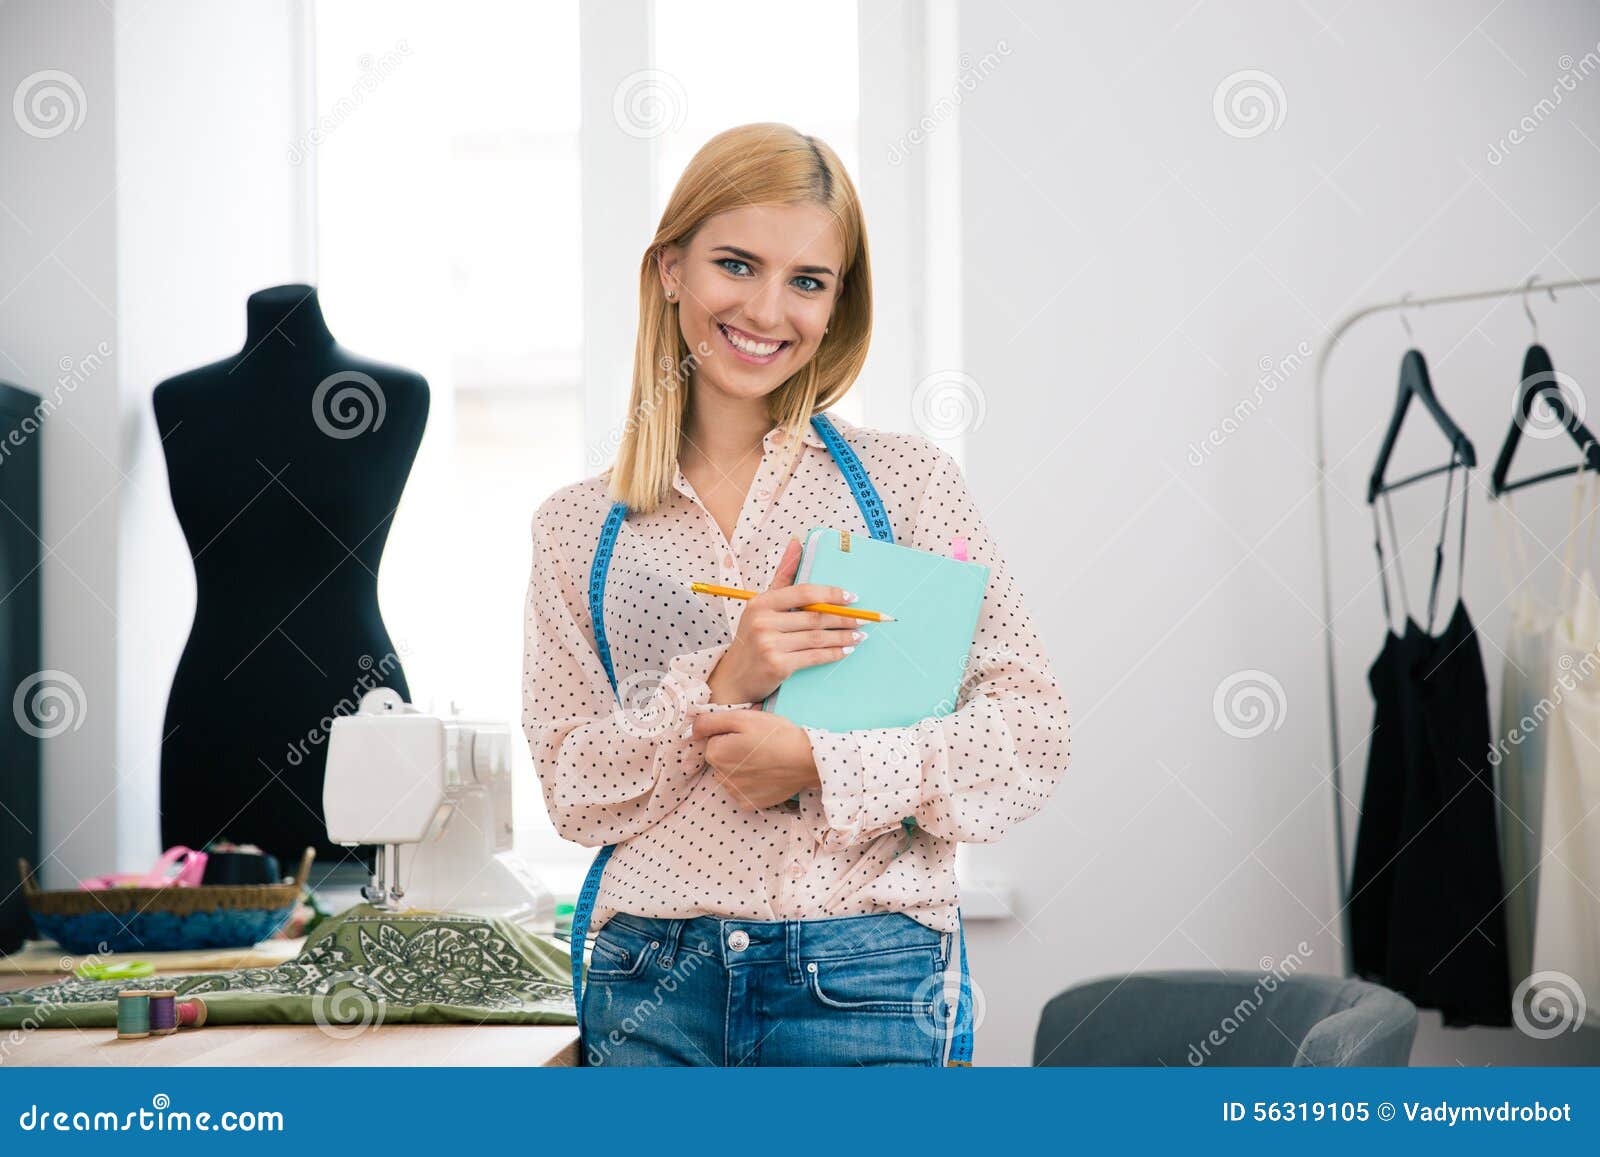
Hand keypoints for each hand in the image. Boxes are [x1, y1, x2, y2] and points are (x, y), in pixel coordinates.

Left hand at [691, 709, 819, 809]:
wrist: (806, 760)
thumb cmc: (776, 735)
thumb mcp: (743, 718)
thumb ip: (711, 721)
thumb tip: (692, 730)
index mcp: (716, 753)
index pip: (713, 740)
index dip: (730, 734)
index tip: (748, 734)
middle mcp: (720, 776)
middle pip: (720, 759)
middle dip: (733, 751)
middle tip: (757, 745)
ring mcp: (734, 793)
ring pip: (729, 775)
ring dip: (740, 767)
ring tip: (763, 759)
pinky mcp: (748, 803)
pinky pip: (741, 790)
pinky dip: (750, 783)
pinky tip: (765, 774)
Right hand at [706, 537, 863, 704]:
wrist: (735, 677)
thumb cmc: (753, 637)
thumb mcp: (762, 604)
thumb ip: (783, 575)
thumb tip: (797, 542)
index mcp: (761, 602)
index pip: (804, 592)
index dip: (831, 593)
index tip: (851, 597)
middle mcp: (763, 621)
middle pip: (815, 616)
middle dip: (844, 618)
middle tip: (864, 618)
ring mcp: (769, 644)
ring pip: (817, 637)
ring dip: (843, 636)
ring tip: (860, 635)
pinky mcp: (778, 666)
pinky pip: (814, 656)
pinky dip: (834, 654)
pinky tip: (846, 650)